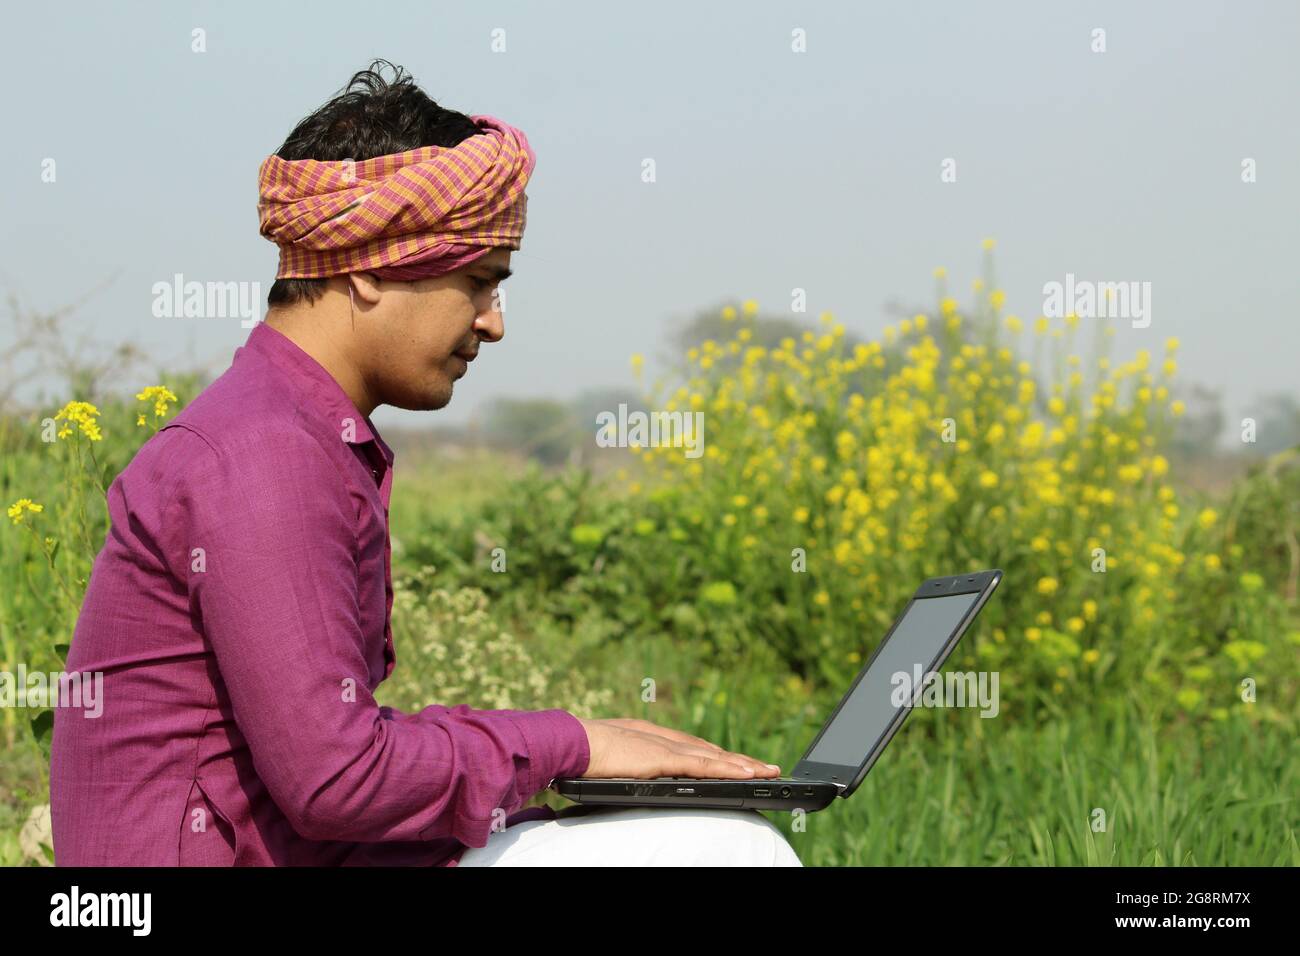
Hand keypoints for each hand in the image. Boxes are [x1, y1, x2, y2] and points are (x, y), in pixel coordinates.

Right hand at [575, 717, 781, 779]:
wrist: (569, 743)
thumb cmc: (576, 755)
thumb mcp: (603, 761)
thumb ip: (616, 765)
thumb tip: (616, 776)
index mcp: (644, 736)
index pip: (687, 747)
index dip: (711, 754)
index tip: (731, 760)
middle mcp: (659, 737)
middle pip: (706, 750)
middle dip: (736, 759)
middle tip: (763, 766)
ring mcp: (663, 746)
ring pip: (712, 757)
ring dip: (742, 764)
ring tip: (766, 771)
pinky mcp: (665, 758)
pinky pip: (704, 766)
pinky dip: (727, 770)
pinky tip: (746, 774)